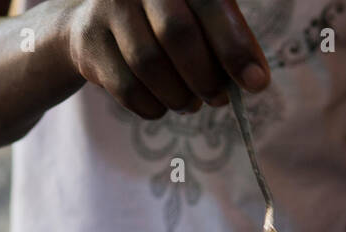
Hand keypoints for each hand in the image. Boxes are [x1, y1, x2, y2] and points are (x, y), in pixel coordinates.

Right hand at [59, 0, 270, 118]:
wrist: (97, 21)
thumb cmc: (163, 20)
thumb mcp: (197, 15)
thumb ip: (224, 38)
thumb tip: (253, 79)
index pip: (211, 5)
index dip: (236, 47)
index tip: (256, 83)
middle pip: (177, 35)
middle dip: (205, 76)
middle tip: (219, 98)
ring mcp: (108, 9)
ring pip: (149, 65)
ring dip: (178, 96)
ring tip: (190, 103)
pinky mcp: (89, 42)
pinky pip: (126, 88)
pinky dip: (152, 107)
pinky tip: (162, 106)